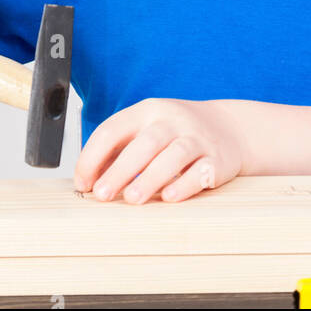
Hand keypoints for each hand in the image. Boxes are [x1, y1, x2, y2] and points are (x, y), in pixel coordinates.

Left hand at [72, 98, 245, 203]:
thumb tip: (87, 179)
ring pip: (174, 155)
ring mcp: (197, 138)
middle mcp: (172, 120)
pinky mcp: (217, 159)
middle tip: (101, 195)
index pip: (113, 129)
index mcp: (147, 111)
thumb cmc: (174, 133)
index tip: (83, 182)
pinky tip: (169, 197)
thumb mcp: (145, 129)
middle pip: (144, 143)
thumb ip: (118, 150)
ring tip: (132, 199)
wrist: (227, 127)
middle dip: (120, 170)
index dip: (93, 156)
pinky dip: (185, 184)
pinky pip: (201, 171)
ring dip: (150, 178)